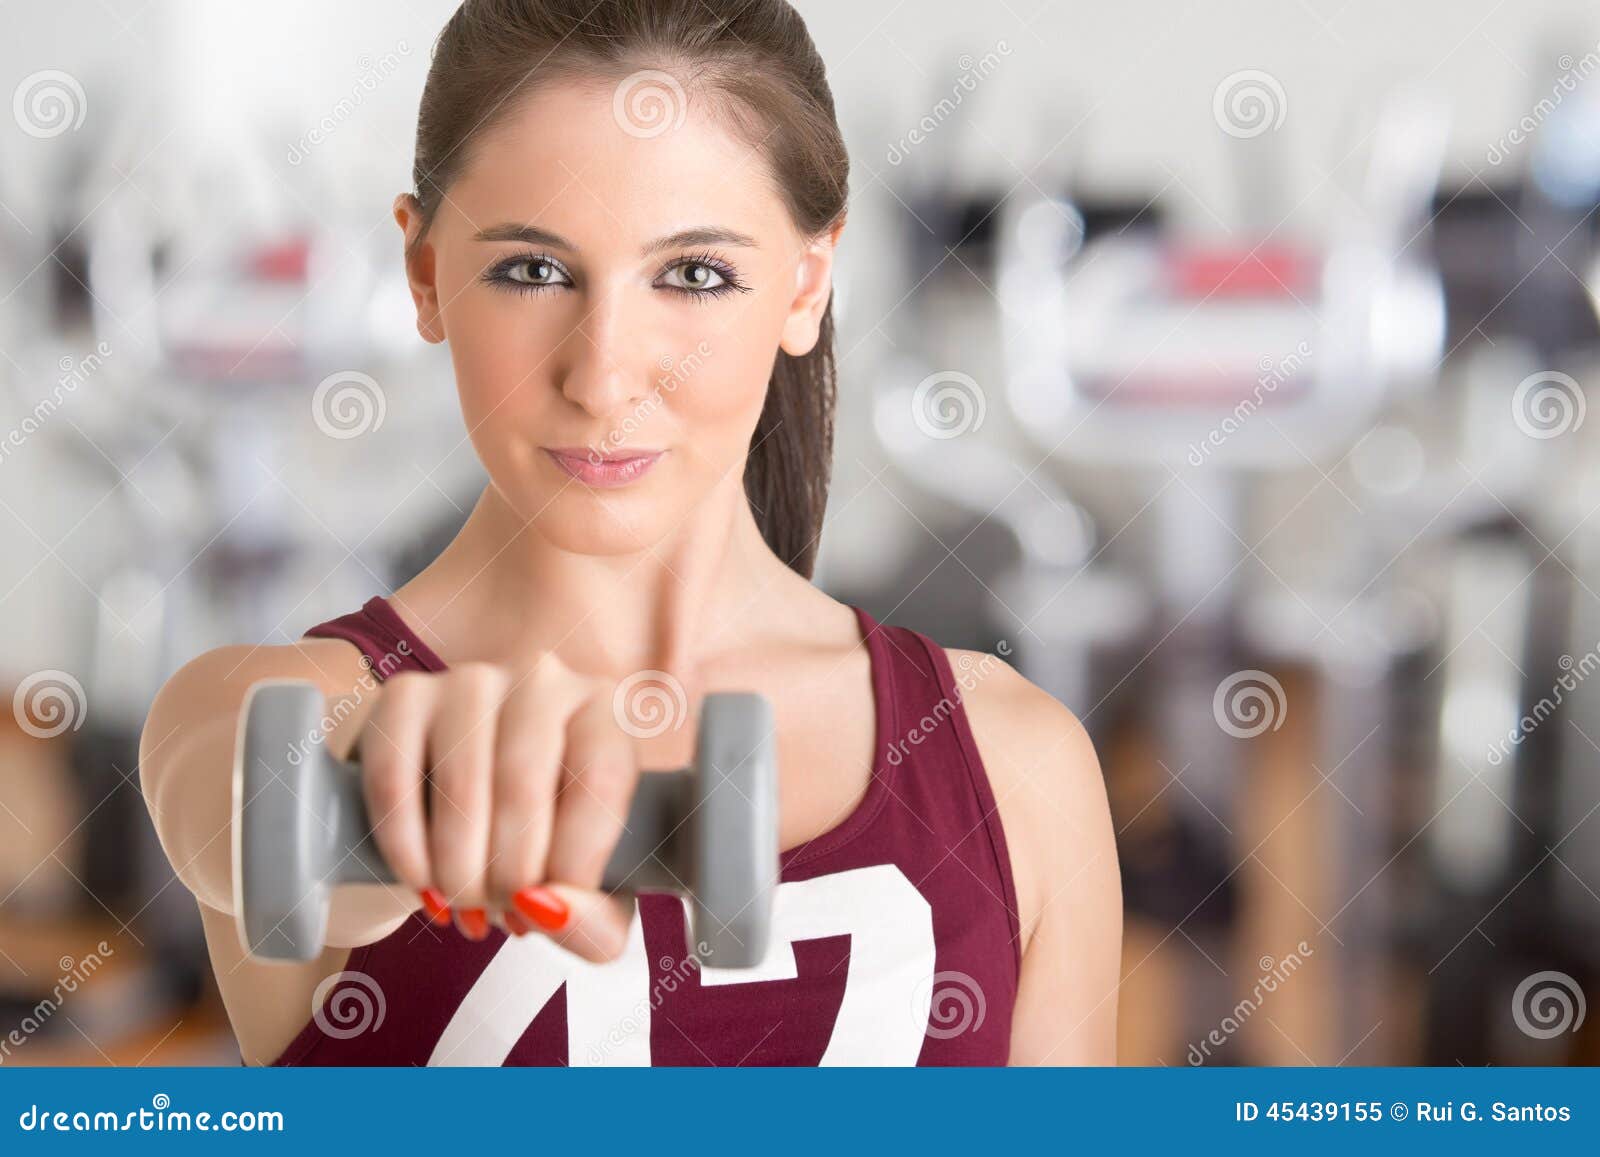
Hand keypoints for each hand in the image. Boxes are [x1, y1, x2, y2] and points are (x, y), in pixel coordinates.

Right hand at [355, 655, 640, 960]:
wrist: (460, 814)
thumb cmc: (545, 850)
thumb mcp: (589, 895)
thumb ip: (593, 922)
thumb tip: (546, 910)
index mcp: (605, 712)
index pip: (600, 782)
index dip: (572, 863)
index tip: (546, 912)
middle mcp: (544, 679)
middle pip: (524, 784)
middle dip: (507, 874)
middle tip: (498, 915)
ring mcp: (470, 680)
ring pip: (460, 783)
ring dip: (457, 868)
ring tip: (463, 905)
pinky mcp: (403, 696)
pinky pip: (395, 777)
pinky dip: (404, 846)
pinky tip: (419, 882)